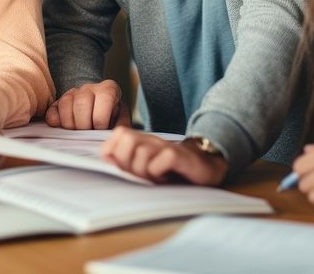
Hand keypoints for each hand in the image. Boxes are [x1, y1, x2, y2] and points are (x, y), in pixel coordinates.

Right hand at [45, 80, 130, 129]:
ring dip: (70, 124)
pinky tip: (64, 128)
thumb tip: (113, 136)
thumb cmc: (111, 118)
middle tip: (87, 133)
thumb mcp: (121, 120)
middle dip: (84, 124)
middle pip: (82, 103)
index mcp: (109, 89)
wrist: (97, 110)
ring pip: (65, 104)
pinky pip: (52, 111)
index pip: (105, 97)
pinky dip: (55, 122)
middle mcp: (90, 87)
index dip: (101, 118)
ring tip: (77, 132)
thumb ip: (121, 126)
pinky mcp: (58, 101)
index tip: (99, 129)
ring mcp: (73, 93)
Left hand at [100, 127, 227, 184]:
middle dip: (129, 163)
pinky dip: (158, 174)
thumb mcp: (146, 167)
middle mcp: (152, 140)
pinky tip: (165, 177)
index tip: (123, 167)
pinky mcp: (178, 156)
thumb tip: (107, 160)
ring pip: (141, 154)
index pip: (118, 135)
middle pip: (127, 142)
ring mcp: (165, 146)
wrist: (206, 166)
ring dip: (145, 172)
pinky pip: (158, 163)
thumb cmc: (172, 170)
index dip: (114, 151)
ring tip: (155, 178)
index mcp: (142, 140)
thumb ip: (126, 162)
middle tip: (141, 175)